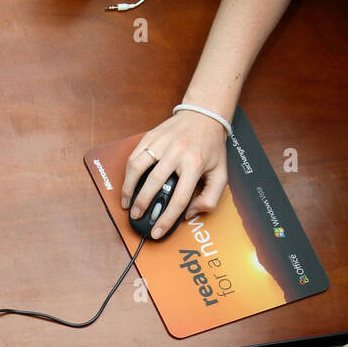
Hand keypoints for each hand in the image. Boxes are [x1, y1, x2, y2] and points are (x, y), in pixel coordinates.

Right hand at [121, 111, 228, 238]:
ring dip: (129, 187)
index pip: (178, 198)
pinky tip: (128, 183)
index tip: (158, 231)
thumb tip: (189, 213)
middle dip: (143, 204)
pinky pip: (135, 155)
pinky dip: (128, 172)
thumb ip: (210, 198)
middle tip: (137, 217)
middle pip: (154, 183)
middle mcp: (176, 153)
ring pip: (138, 167)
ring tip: (126, 202)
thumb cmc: (212, 147)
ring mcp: (162, 143)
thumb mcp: (221, 174)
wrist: (204, 115)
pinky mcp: (151, 136)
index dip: (166, 218)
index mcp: (195, 165)